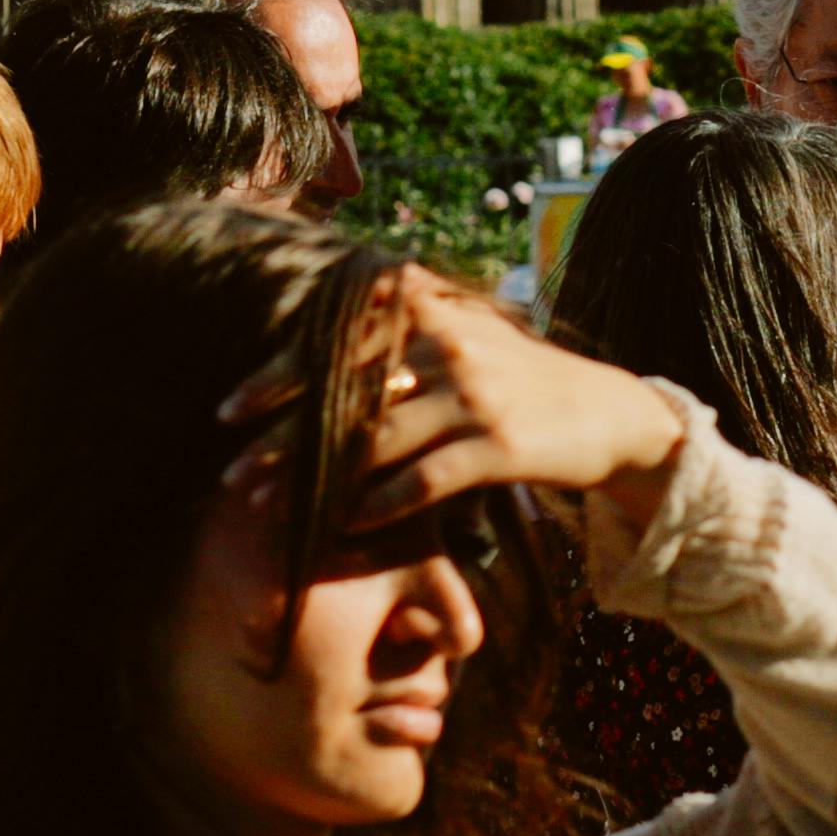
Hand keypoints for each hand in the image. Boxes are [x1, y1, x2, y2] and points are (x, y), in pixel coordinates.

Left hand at [272, 266, 686, 530]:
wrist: (608, 414)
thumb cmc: (519, 380)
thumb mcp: (463, 335)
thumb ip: (399, 330)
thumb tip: (316, 343)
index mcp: (428, 309)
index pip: (332, 343)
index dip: (275, 378)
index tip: (228, 412)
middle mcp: (447, 343)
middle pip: (343, 395)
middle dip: (282, 440)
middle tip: (235, 474)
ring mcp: (475, 394)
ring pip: (375, 442)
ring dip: (315, 482)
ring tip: (273, 510)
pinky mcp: (500, 445)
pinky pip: (425, 480)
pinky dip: (381, 506)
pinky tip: (345, 526)